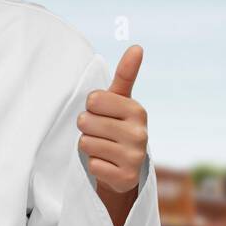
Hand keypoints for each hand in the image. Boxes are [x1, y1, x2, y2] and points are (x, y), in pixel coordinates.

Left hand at [77, 45, 147, 195]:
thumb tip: (137, 47)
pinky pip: (92, 165)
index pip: (93, 99)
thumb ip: (126, 74)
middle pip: (86, 122)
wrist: (125, 168)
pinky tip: (107, 164)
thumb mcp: (120, 101)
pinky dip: (94, 165)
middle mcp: (140, 133)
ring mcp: (135, 157)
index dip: (91, 107)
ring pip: (86, 143)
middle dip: (87, 128)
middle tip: (100, 134)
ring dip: (89, 147)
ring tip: (103, 148)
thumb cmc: (117, 126)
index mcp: (137, 110)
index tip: (102, 113)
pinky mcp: (126, 178)